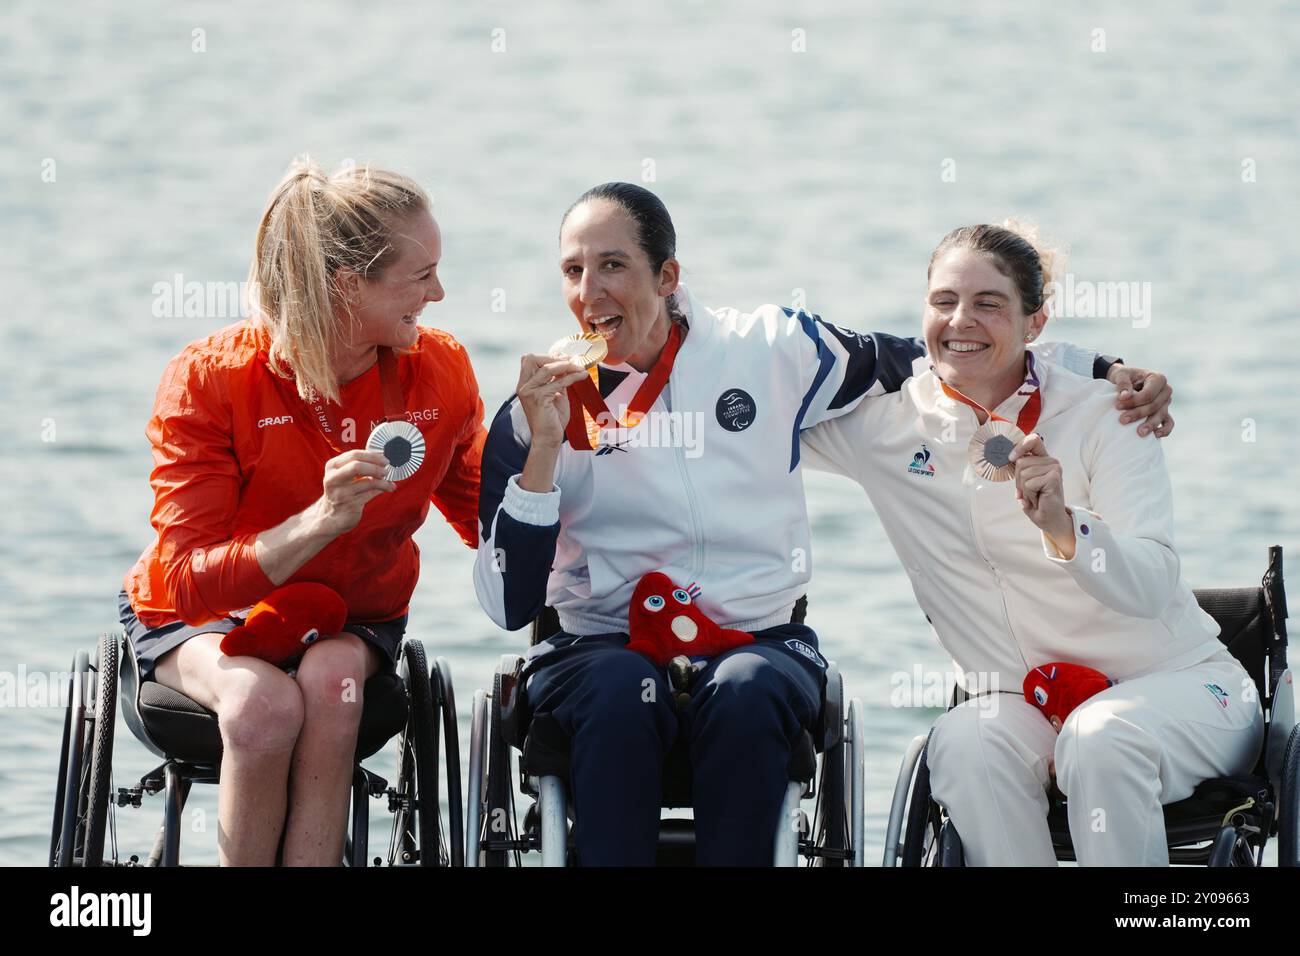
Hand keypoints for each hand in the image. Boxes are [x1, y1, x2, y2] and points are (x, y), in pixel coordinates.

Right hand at [315, 449, 394, 535]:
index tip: (384, 459)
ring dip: (383, 481)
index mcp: (332, 466)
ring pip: (368, 482)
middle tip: (386, 470)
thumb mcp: (343, 474)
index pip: (354, 455)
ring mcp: (341, 493)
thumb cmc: (342, 490)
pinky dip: (383, 489)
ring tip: (388, 481)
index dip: (372, 456)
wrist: (331, 515)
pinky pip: (371, 494)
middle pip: (357, 466)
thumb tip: (381, 458)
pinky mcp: (350, 504)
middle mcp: (333, 479)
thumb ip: (358, 464)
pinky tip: (389, 488)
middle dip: (376, 467)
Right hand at [516, 353, 589, 447]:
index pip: (529, 360)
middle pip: (532, 358)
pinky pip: (558, 381)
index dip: (547, 356)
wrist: (548, 439)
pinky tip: (582, 376)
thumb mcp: (554, 394)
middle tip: (571, 361)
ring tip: (580, 368)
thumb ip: (557, 380)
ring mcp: (530, 392)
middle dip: (553, 357)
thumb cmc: (552, 420)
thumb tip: (566, 364)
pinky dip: (572, 377)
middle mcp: (524, 386)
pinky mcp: (539, 398)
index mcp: (525, 385)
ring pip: (548, 368)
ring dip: (567, 365)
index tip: (565, 358)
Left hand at [1009, 433, 1074, 557]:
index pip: (1033, 440)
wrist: (1051, 519)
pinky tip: (1039, 498)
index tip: (1011, 457)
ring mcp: (1054, 468)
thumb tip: (1012, 457)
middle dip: (1019, 481)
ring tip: (1036, 495)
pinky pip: (1029, 483)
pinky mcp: (1054, 477)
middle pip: (1020, 462)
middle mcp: (1051, 461)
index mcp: (1043, 459)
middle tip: (1031, 491)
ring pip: (1023, 474)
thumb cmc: (1039, 501)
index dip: (1020, 446)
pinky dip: (1030, 494)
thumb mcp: (1025, 482)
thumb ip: (1021, 469)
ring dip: (1025, 489)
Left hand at [1106, 363, 1173, 437]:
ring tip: (1139, 433)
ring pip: (1161, 415)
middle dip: (1138, 414)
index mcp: (1158, 379)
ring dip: (1150, 424)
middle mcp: (1165, 391)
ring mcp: (1166, 403)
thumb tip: (1124, 396)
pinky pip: (1169, 423)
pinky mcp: (1164, 413)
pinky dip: (1165, 430)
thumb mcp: (1121, 375)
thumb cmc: (1124, 377)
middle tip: (1122, 420)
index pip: (1149, 393)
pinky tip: (1155, 436)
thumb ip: (1123, 383)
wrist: (1126, 381)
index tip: (1117, 406)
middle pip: (1154, 405)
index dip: (1134, 401)